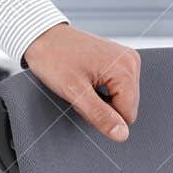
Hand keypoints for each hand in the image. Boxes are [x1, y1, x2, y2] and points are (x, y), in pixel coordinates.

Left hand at [21, 24, 140, 141]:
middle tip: (81, 90)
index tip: (84, 98)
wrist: (41, 37)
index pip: (128, 115)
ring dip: (101, 98)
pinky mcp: (118, 60)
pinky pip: (116, 87)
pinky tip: (87, 77)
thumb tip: (122, 135)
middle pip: (126, 106)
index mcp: (125, 68)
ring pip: (121, 98)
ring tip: (82, 82)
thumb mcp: (74, 92)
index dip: (104, 115)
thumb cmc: (53, 59)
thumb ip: (100, 115)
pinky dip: (101, 88)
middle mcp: (131, 61)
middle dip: (103, 106)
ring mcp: (125, 59)